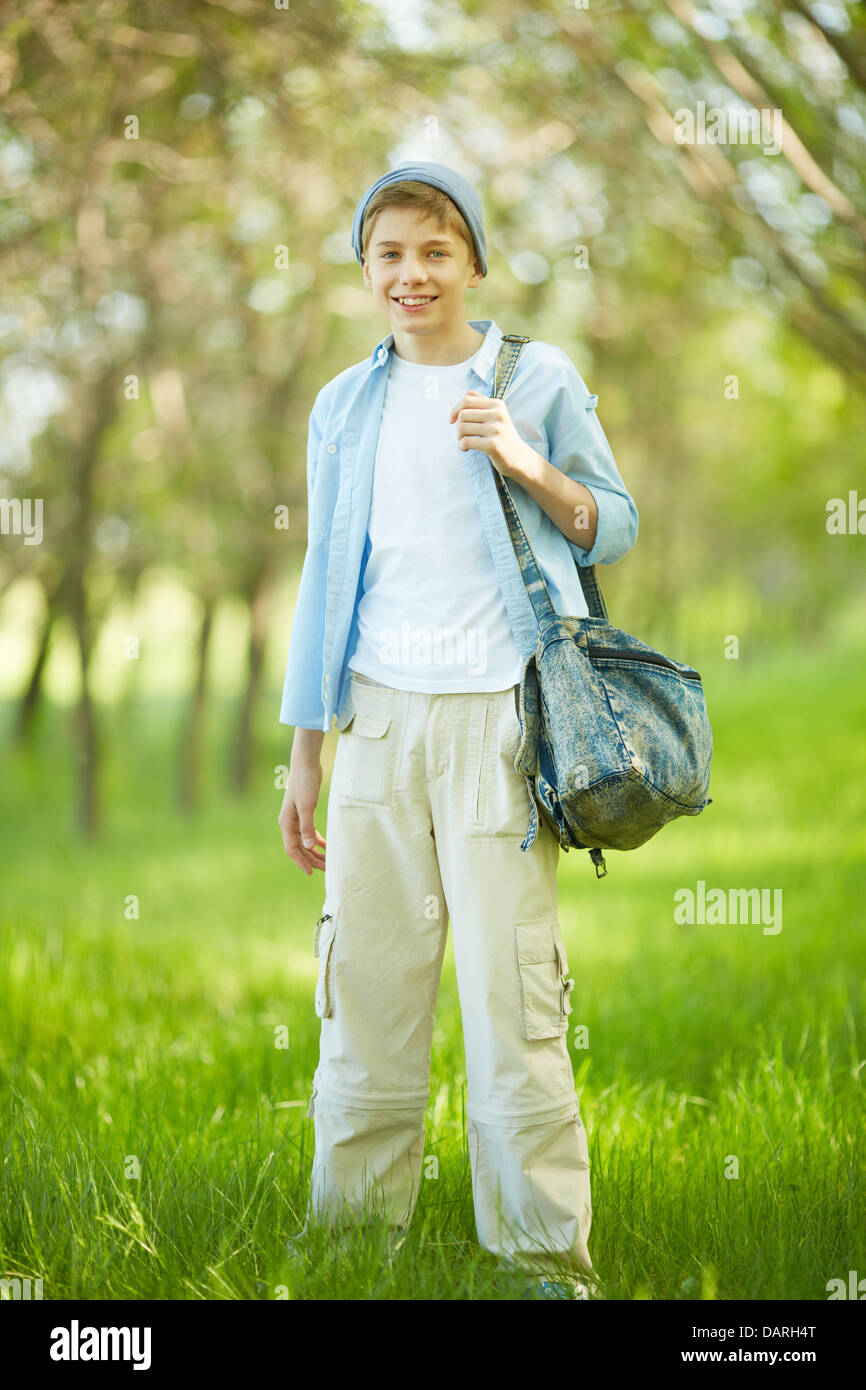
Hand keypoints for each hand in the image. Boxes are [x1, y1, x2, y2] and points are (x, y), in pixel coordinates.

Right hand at [278, 761, 325, 875]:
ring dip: (315, 852)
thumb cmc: (305, 783)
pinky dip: (317, 840)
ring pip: (304, 841)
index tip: (311, 872)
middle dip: (311, 859)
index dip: (301, 862)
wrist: (306, 764)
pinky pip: (309, 832)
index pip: (292, 849)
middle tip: (326, 869)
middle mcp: (289, 823)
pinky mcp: (304, 813)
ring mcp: (296, 818)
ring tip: (328, 861)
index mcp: (286, 823)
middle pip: (299, 848)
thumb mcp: (307, 806)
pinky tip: (326, 846)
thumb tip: (308, 846)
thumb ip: (307, 826)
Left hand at [449, 390, 530, 479]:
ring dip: (459, 437)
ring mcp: (495, 429)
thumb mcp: (497, 415)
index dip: (455, 409)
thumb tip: (464, 396)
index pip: (467, 399)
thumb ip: (482, 403)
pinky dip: (461, 446)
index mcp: (497, 404)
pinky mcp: (492, 444)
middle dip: (458, 426)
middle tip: (463, 435)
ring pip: (462, 427)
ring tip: (465, 442)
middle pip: (462, 414)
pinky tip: (466, 449)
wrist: (519, 457)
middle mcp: (497, 414)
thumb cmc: (503, 436)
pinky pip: (466, 441)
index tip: (452, 420)